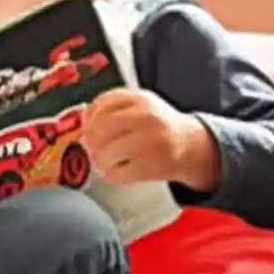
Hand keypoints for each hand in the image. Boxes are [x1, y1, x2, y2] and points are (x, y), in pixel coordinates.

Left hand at [82, 89, 218, 191]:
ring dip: (99, 159)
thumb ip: (112, 107)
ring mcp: (149, 143)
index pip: (101, 105)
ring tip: (104, 159)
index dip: (88, 119)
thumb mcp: (139, 105)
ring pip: (106, 153)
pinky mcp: (151, 167)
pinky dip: (109, 174)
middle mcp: (146, 118)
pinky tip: (114, 169)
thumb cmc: (158, 125)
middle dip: (90, 141)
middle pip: (100, 130)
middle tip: (91, 146)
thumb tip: (83, 122)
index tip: (87, 127)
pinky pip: (116, 173)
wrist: (190, 145)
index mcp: (140, 99)